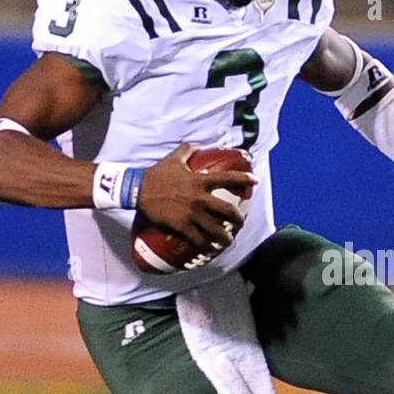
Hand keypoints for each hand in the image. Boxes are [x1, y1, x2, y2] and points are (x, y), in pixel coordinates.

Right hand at [138, 143, 255, 249]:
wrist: (138, 189)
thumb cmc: (156, 174)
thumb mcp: (174, 159)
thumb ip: (187, 150)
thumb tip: (197, 145)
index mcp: (200, 181)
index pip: (228, 178)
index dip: (244, 179)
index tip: (255, 181)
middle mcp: (200, 198)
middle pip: (228, 211)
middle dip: (238, 219)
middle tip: (240, 223)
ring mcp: (191, 213)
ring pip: (216, 230)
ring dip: (225, 238)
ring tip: (227, 242)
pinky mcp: (181, 226)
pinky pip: (198, 240)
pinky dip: (206, 246)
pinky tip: (209, 249)